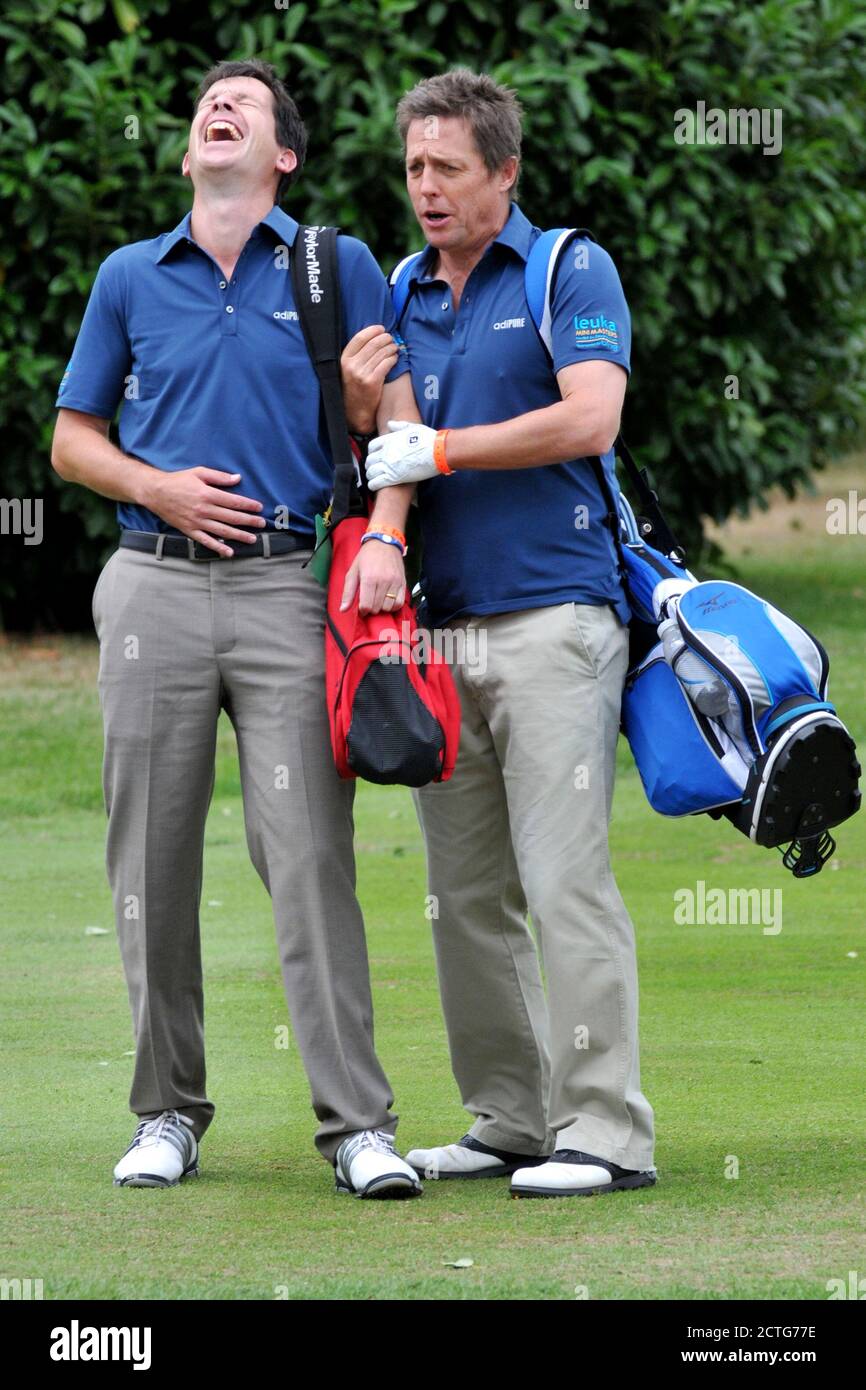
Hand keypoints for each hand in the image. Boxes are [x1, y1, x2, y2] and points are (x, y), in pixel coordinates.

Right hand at [145, 467, 265, 556]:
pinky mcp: (190, 530)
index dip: (248, 505)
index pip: (233, 501)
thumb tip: (237, 478)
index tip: (259, 507)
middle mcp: (204, 509)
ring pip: (222, 531)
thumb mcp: (198, 472)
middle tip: (262, 524)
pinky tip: (229, 552)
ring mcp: (197, 522)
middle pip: (231, 517)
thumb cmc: (178, 480)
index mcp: (207, 494)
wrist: (155, 492)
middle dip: (249, 521)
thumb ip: (219, 477)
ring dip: (239, 535)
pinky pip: (206, 541)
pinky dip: (218, 547)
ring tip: (252, 539)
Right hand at [340, 325, 399, 434]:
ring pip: (381, 353)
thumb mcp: (347, 370)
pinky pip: (386, 364)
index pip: (359, 338)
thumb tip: (372, 337)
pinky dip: (393, 359)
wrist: (355, 413)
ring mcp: (362, 374)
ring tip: (395, 347)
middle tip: (391, 338)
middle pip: (373, 344)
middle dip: (385, 338)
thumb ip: (356, 356)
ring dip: (391, 348)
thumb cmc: (353, 389)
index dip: (372, 331)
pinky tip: (395, 358)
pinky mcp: (372, 382)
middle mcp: (351, 365)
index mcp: (343, 360)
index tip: (381, 328)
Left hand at [340, 538, 406, 614]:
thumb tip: (343, 609)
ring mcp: (394, 582)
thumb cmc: (366, 557)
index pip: (366, 606)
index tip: (361, 607)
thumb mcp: (353, 572)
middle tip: (369, 601)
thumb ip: (348, 592)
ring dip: (382, 607)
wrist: (384, 543)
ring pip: (388, 607)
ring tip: (378, 600)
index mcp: (369, 579)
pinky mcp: (403, 583)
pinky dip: (393, 606)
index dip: (362, 610)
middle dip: (371, 608)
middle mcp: (383, 581)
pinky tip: (387, 600)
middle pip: (377, 608)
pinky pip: (399, 603)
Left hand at [365, 420, 439, 490]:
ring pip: (371, 472)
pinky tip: (374, 486)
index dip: (371, 453)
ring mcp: (389, 465)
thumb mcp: (413, 427)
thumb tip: (390, 423)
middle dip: (370, 465)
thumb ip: (399, 426)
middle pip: (370, 460)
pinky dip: (373, 485)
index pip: (372, 446)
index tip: (374, 457)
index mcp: (390, 439)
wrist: (438, 451)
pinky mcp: (394, 477)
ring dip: (371, 476)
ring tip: (373, 479)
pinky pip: (376, 483)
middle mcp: (386, 452)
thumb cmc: (429, 439)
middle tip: (373, 469)